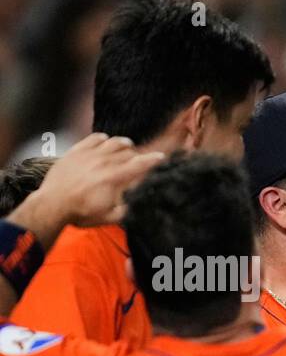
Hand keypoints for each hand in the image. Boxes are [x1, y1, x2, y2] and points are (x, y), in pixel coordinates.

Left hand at [15, 133, 163, 237]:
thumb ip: (128, 210)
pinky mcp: (76, 151)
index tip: (161, 158)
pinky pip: (94, 138)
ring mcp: (89, 155)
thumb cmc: (80, 212)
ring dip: (123, 144)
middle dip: (138, 155)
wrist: (53, 204)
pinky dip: (103, 138)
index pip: (139, 164)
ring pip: (112, 141)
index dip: (153, 160)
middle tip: (139, 161)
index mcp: (114, 178)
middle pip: (128, 152)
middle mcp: (104, 162)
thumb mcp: (110, 217)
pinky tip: (105, 142)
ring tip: (127, 146)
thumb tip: (139, 204)